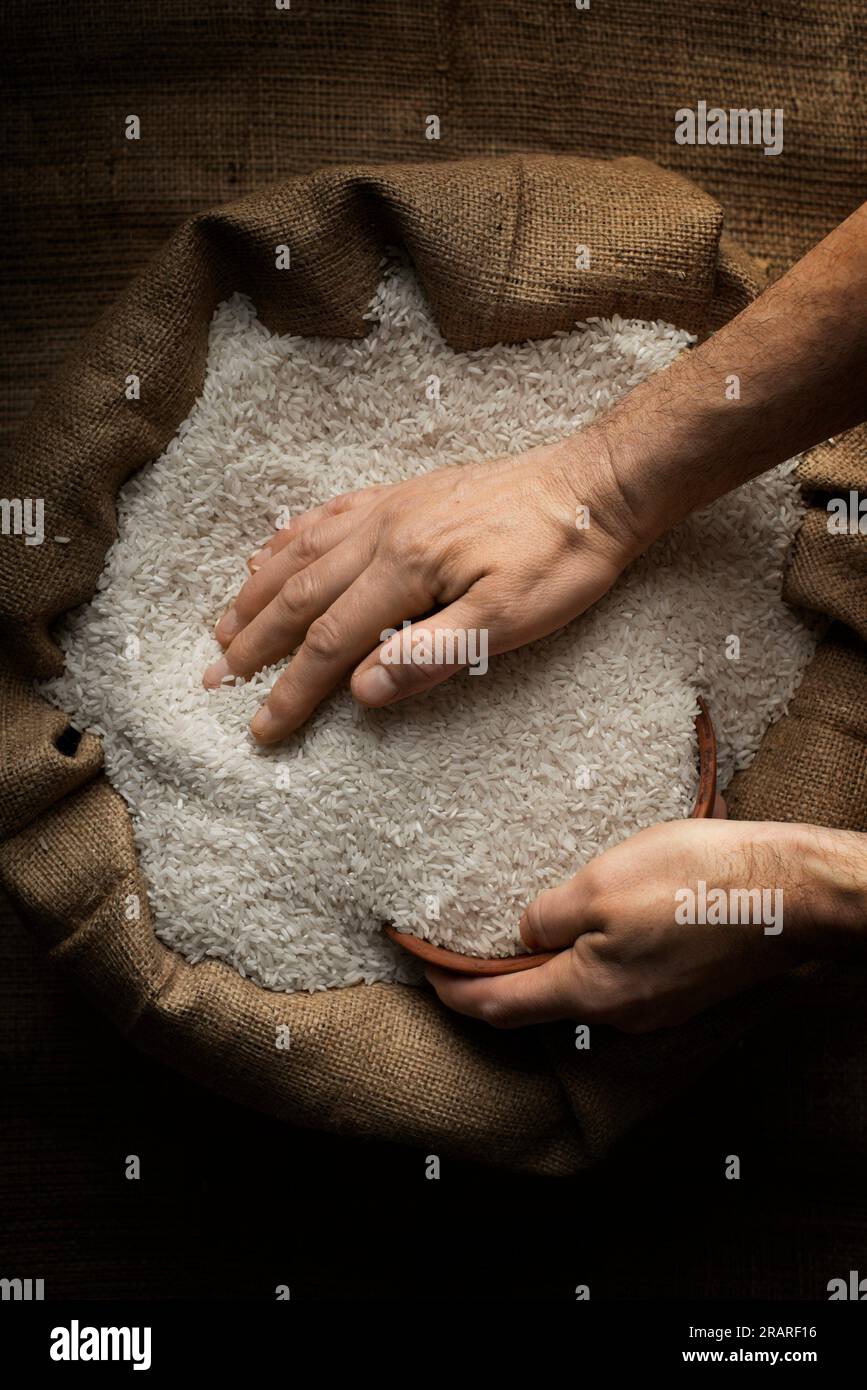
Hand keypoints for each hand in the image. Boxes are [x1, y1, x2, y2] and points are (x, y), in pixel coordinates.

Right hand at [203, 434, 644, 741]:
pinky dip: (287, 541)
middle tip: (214, 683)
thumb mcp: (512, 620)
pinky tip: (266, 554)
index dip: (290, 691)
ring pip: (301, 553)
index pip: (329, 642)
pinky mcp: (403, 495)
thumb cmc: (563, 557)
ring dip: (256, 594)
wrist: (597, 484)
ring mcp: (389, 507)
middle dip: (253, 644)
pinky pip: (326, 516)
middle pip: (299, 596)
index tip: (261, 729)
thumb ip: (434, 655)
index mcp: (407, 567)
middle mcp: (384, 531)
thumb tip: (362, 692)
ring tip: (221, 626)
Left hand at [426, 820, 866, 1031]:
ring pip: (580, 987)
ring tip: (520, 924)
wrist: (794, 893)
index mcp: (589, 991)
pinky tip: (591, 919)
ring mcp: (656, 1006)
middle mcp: (620, 1014)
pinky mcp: (682, 987)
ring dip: (545, 963)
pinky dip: (589, 954)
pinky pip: (618, 976)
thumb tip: (524, 934)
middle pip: (536, 1004)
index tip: (421, 970)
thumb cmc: (697, 881)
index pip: (498, 1007)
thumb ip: (549, 916)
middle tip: (461, 944)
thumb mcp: (601, 884)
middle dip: (495, 979)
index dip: (452, 990)